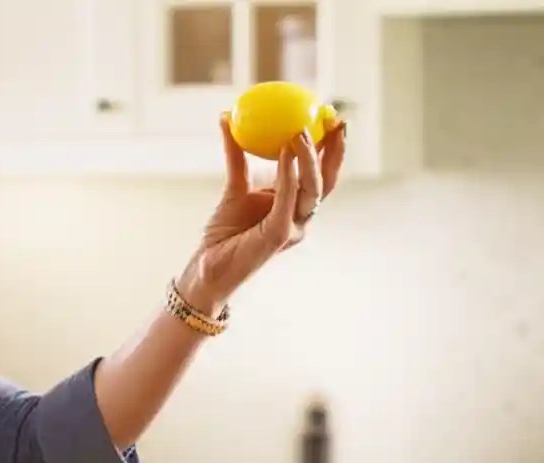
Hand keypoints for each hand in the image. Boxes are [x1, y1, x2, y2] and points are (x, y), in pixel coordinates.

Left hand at [175, 114, 346, 313]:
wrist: (207, 267)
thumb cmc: (223, 232)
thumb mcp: (234, 185)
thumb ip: (236, 155)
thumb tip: (228, 116)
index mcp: (295, 206)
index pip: (321, 173)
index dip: (330, 146)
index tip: (330, 114)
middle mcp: (300, 217)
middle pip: (328, 181)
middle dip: (336, 149)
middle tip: (333, 119)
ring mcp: (293, 228)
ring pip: (312, 189)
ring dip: (310, 158)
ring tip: (301, 131)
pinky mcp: (279, 235)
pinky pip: (287, 199)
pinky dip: (289, 174)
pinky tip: (286, 151)